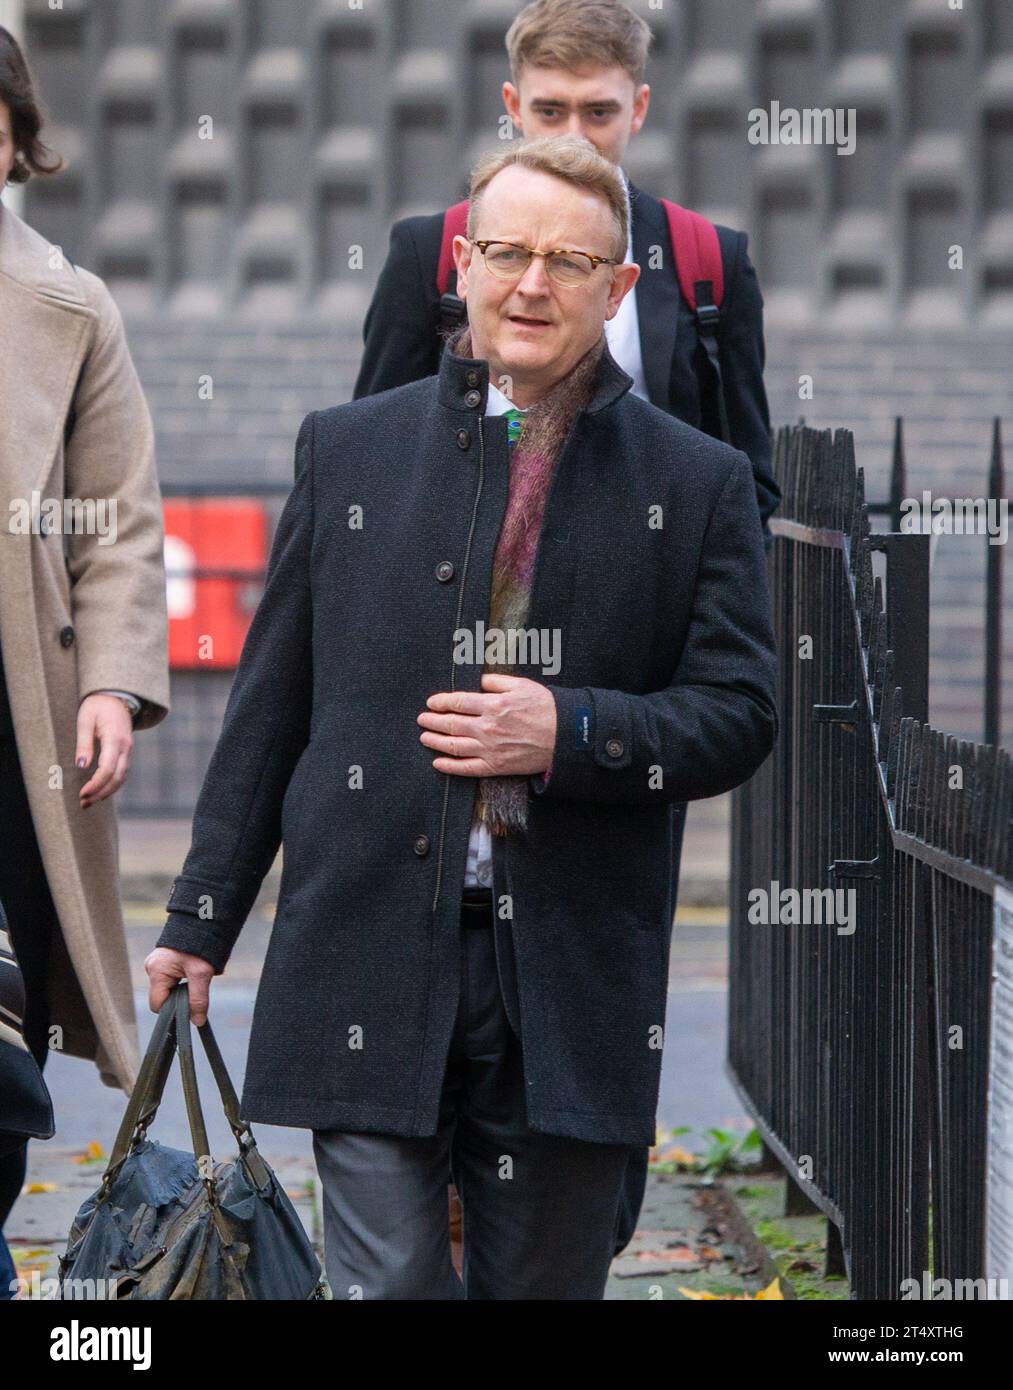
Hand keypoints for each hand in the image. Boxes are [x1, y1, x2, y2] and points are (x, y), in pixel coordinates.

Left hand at [76, 693, 132, 807]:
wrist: (116, 697)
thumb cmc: (97, 706)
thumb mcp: (85, 720)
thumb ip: (83, 743)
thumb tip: (81, 766)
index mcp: (115, 738)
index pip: (108, 768)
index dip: (95, 784)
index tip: (82, 793)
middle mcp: (125, 747)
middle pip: (117, 778)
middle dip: (100, 793)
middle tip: (83, 803)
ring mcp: (128, 750)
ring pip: (122, 778)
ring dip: (106, 792)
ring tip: (88, 801)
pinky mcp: (126, 753)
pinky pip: (122, 773)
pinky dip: (112, 785)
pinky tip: (99, 791)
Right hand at [144, 947, 215, 1025]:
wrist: (203, 922)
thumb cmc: (200, 945)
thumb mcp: (202, 974)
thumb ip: (198, 999)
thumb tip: (197, 1021)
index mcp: (156, 971)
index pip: (157, 1004)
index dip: (172, 1010)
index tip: (188, 1007)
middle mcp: (152, 967)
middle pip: (162, 996)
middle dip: (178, 997)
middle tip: (195, 988)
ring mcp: (156, 963)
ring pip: (167, 988)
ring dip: (181, 988)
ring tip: (195, 977)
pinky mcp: (163, 960)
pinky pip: (170, 978)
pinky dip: (180, 980)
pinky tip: (191, 972)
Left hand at [417, 671, 555, 776]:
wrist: (565, 736)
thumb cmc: (546, 708)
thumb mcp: (522, 685)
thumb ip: (496, 682)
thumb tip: (479, 682)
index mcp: (493, 705)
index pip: (458, 703)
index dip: (441, 702)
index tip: (432, 702)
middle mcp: (487, 728)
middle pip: (451, 724)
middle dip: (433, 721)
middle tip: (422, 719)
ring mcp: (490, 749)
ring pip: (454, 746)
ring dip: (435, 741)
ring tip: (424, 737)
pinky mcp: (496, 766)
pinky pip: (467, 768)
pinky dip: (450, 766)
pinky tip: (438, 763)